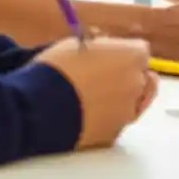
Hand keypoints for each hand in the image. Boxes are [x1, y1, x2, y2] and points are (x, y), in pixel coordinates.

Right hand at [34, 37, 152, 149]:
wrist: (37, 109)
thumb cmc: (55, 70)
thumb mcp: (77, 44)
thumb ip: (100, 46)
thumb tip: (103, 47)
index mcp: (132, 57)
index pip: (141, 51)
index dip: (124, 53)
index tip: (111, 55)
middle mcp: (137, 84)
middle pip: (141, 77)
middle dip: (126, 75)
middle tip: (102, 77)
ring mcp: (128, 112)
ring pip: (133, 102)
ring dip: (121, 98)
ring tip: (95, 97)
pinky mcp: (114, 135)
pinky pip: (116, 124)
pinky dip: (107, 120)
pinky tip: (88, 115)